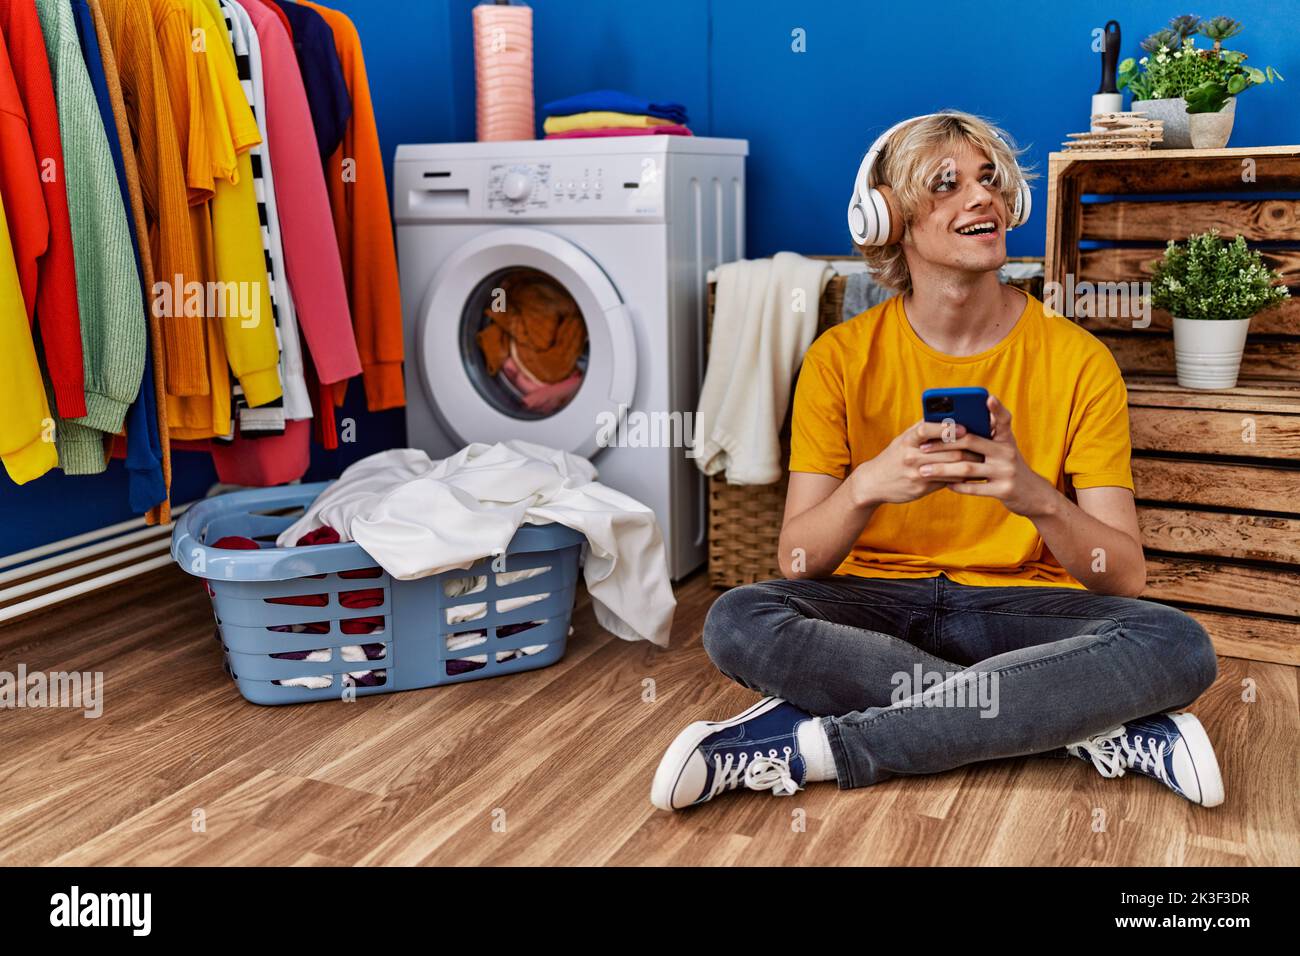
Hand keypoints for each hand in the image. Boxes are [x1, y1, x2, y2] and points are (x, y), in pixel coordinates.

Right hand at [851, 419, 982, 506]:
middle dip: (968, 448)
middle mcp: (911, 456)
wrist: (873, 482)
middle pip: (947, 451)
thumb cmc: (893, 456)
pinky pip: (947, 481)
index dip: (947, 428)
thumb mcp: (903, 439)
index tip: (964, 427)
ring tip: (982, 458)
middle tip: (984, 445)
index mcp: (907, 440)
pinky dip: (960, 476)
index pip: (927, 429)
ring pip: (951, 467)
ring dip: (969, 463)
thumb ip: (922, 428)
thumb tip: (948, 415)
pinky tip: (970, 473)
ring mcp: (916, 473)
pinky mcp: (921, 488)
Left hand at [915, 395, 1059, 517]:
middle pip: (970, 442)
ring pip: (968, 467)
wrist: (1033, 495)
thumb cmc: (1008, 467)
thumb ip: (987, 436)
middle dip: (943, 444)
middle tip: (923, 447)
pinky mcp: (1004, 490)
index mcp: (1006, 439)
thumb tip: (957, 422)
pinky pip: (975, 488)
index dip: (996, 408)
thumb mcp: (1003, 449)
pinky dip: (958, 485)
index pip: (1003, 420)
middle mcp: (1008, 452)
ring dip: (943, 469)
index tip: (987, 397)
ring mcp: (1006, 472)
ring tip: (924, 471)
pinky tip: (945, 484)